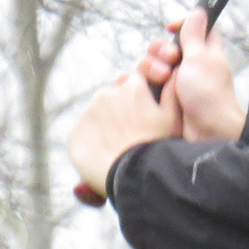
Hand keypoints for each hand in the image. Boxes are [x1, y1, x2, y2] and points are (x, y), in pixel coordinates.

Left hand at [69, 69, 179, 198]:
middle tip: (132, 131)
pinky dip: (93, 141)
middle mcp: (106, 94)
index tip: (143, 113)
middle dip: (120, 108)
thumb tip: (174, 72)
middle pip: (112, 96)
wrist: (136, 176)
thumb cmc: (160, 146)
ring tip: (119, 146)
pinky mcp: (75, 133)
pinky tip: (106, 155)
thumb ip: (171, 90)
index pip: (133, 82)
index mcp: (132, 87)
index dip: (139, 97)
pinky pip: (84, 133)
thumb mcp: (174, 117)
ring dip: (105, 123)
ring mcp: (88, 113)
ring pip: (96, 114)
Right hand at [145, 8, 246, 141]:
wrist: (206, 132)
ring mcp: (176, 83)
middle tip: (170, 59)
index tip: (170, 28)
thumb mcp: (201, 58)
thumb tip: (200, 10)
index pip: (193, 29)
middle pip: (166, 47)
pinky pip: (146, 85)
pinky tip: (140, 85)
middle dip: (160, 50)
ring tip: (161, 78)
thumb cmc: (209, 94)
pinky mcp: (164, 99)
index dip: (181, 25)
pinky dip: (140, 82)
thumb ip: (195, 35)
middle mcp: (190, 66)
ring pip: (152, 65)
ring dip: (151, 67)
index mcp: (205, 52)